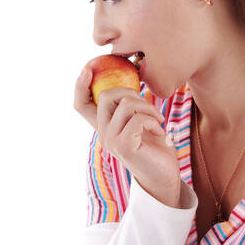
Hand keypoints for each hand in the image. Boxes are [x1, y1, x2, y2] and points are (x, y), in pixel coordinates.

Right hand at [73, 64, 180, 203]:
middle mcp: (103, 134)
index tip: (88, 68)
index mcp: (104, 127)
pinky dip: (153, 121)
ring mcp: (111, 141)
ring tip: (158, 120)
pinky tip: (160, 132)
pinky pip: (138, 119)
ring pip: (125, 104)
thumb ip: (130, 108)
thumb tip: (132, 81)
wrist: (165, 176)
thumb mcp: (140, 122)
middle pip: (105, 95)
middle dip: (132, 92)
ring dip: (148, 107)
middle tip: (148, 107)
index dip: (80, 85)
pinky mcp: (123, 147)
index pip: (81, 105)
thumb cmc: (155, 148)